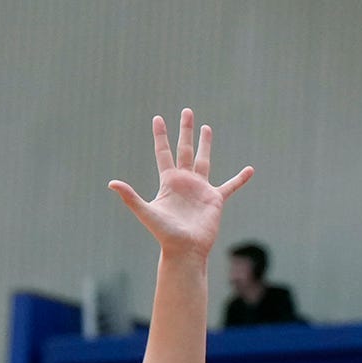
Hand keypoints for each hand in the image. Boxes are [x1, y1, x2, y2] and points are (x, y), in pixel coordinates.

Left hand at [108, 109, 252, 260]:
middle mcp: (184, 182)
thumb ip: (130, 197)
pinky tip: (250, 170)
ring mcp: (200, 189)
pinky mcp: (215, 199)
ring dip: (205, 144)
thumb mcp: (146, 213)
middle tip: (187, 111)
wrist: (185, 251)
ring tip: (207, 127)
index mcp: (168, 182)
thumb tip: (111, 183)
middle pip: (185, 150)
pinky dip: (240, 179)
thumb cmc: (165, 234)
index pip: (163, 153)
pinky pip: (230, 186)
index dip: (160, 136)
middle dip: (186, 131)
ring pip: (204, 161)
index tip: (157, 118)